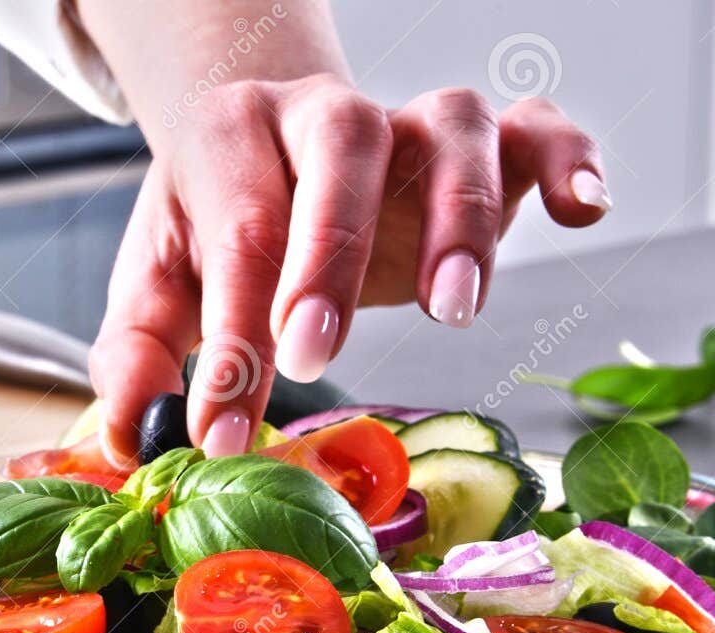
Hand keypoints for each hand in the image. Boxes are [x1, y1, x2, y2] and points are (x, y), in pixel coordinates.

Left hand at [86, 73, 607, 464]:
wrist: (261, 148)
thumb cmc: (211, 226)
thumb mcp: (155, 285)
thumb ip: (136, 358)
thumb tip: (130, 437)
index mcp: (231, 137)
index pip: (239, 230)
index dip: (232, 338)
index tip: (220, 432)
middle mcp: (322, 113)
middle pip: (343, 150)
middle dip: (331, 255)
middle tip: (313, 355)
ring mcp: (407, 124)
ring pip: (452, 128)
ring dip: (463, 215)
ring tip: (455, 309)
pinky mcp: (476, 147)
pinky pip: (533, 129)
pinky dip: (567, 156)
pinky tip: (584, 210)